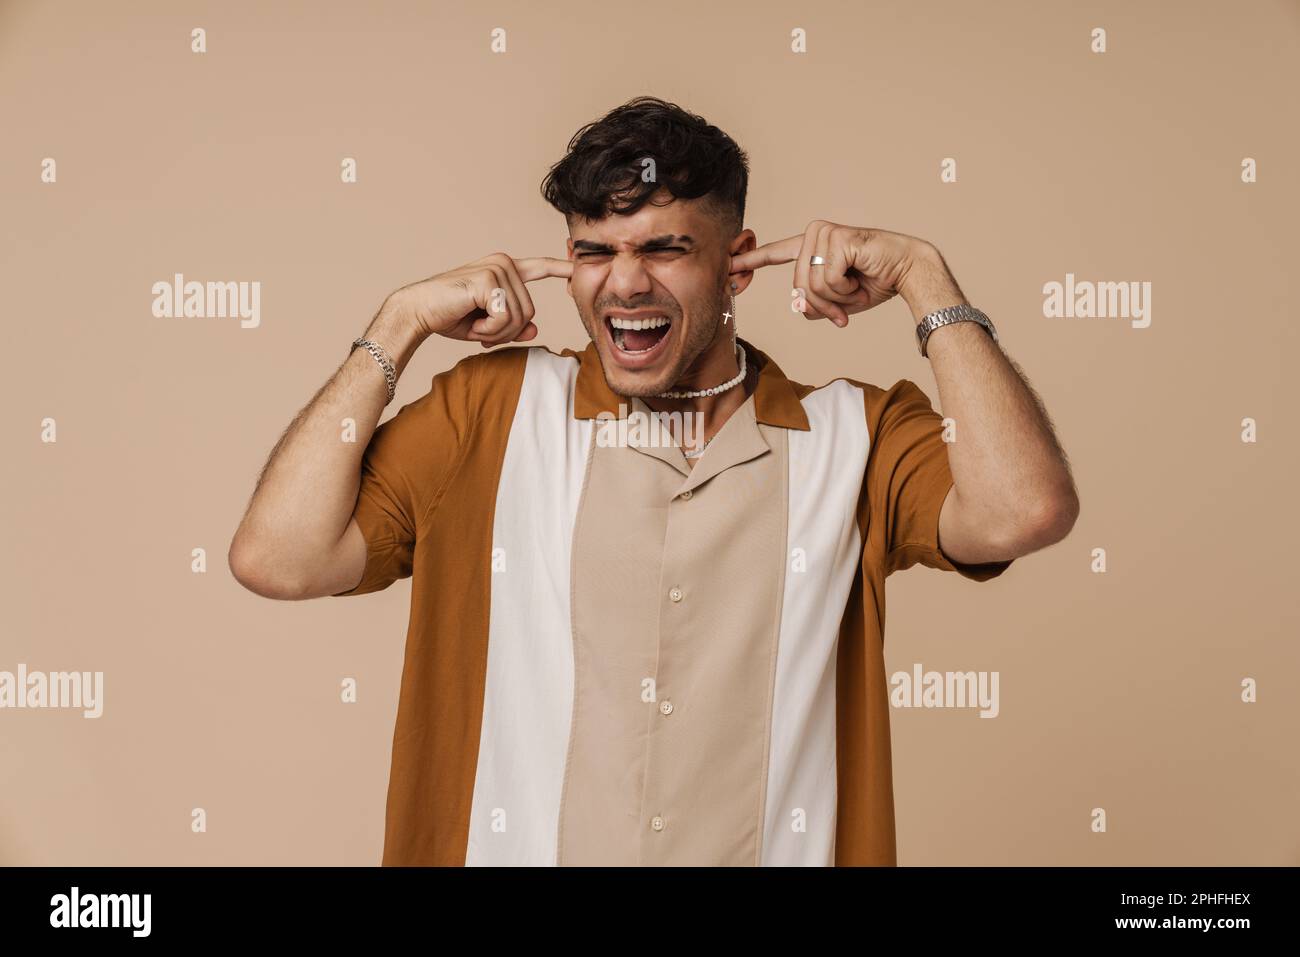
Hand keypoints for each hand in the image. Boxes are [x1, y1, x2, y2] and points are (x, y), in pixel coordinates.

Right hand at [393, 253, 572, 346]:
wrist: (418, 312)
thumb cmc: (450, 316)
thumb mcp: (489, 326)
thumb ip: (514, 326)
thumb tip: (535, 329)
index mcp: (504, 269)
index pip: (540, 267)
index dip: (561, 269)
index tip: (579, 267)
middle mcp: (504, 263)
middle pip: (529, 312)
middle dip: (506, 332)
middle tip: (481, 331)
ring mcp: (497, 269)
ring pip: (519, 318)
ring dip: (496, 333)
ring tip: (474, 326)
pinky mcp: (489, 280)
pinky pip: (505, 319)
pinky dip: (489, 331)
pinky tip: (472, 324)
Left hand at [729, 221, 932, 326]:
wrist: (908, 272)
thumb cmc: (875, 282)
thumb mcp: (836, 302)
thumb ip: (812, 304)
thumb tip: (798, 306)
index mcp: (812, 246)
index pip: (777, 253)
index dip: (751, 260)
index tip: (729, 264)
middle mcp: (815, 234)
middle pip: (798, 286)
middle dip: (822, 305)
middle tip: (844, 310)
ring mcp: (825, 233)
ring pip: (811, 286)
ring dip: (836, 299)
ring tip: (856, 289)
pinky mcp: (837, 239)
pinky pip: (827, 281)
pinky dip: (845, 290)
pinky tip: (860, 277)